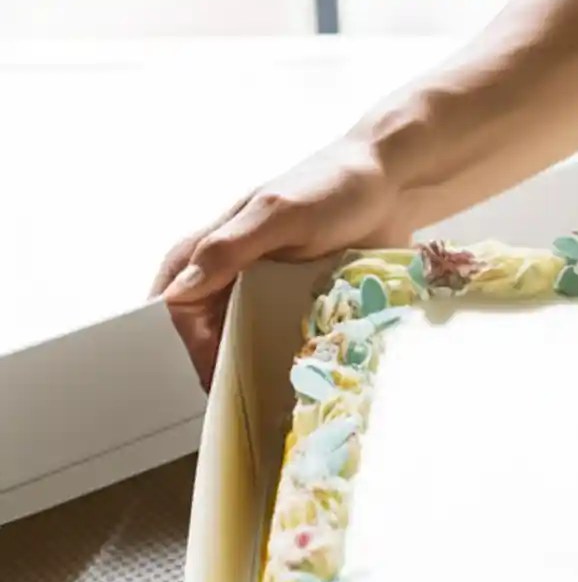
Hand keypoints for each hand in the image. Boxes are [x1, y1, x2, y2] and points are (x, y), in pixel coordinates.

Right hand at [152, 137, 406, 388]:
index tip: (220, 376)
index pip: (180, 306)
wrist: (395, 183)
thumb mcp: (278, 215)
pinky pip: (283, 332)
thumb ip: (228, 249)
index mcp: (214, 245)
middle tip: (244, 398)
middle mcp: (235, 268)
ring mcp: (270, 284)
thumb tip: (178, 294)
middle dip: (219, 362)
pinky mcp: (303, 296)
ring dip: (254, 362)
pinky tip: (302, 377)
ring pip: (244, 334)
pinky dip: (287, 354)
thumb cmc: (333, 187)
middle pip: (208, 328)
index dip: (193, 343)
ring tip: (272, 397)